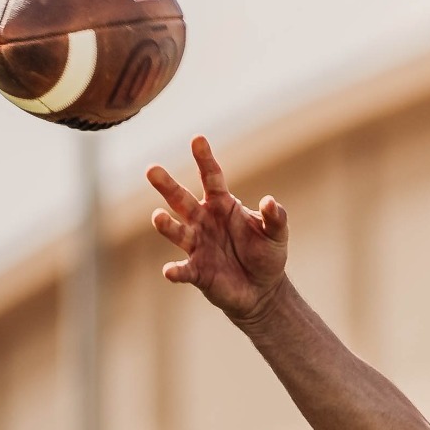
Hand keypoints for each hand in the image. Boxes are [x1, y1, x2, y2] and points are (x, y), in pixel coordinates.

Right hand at [147, 136, 290, 323]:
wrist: (262, 290)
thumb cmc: (266, 254)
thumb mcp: (277, 234)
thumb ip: (275, 217)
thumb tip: (269, 201)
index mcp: (222, 205)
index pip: (211, 178)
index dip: (204, 159)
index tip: (197, 139)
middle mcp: (204, 221)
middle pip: (182, 200)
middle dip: (167, 186)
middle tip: (152, 170)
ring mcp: (197, 246)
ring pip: (177, 232)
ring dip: (166, 225)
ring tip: (158, 216)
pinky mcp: (196, 272)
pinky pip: (183, 270)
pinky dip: (175, 271)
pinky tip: (170, 271)